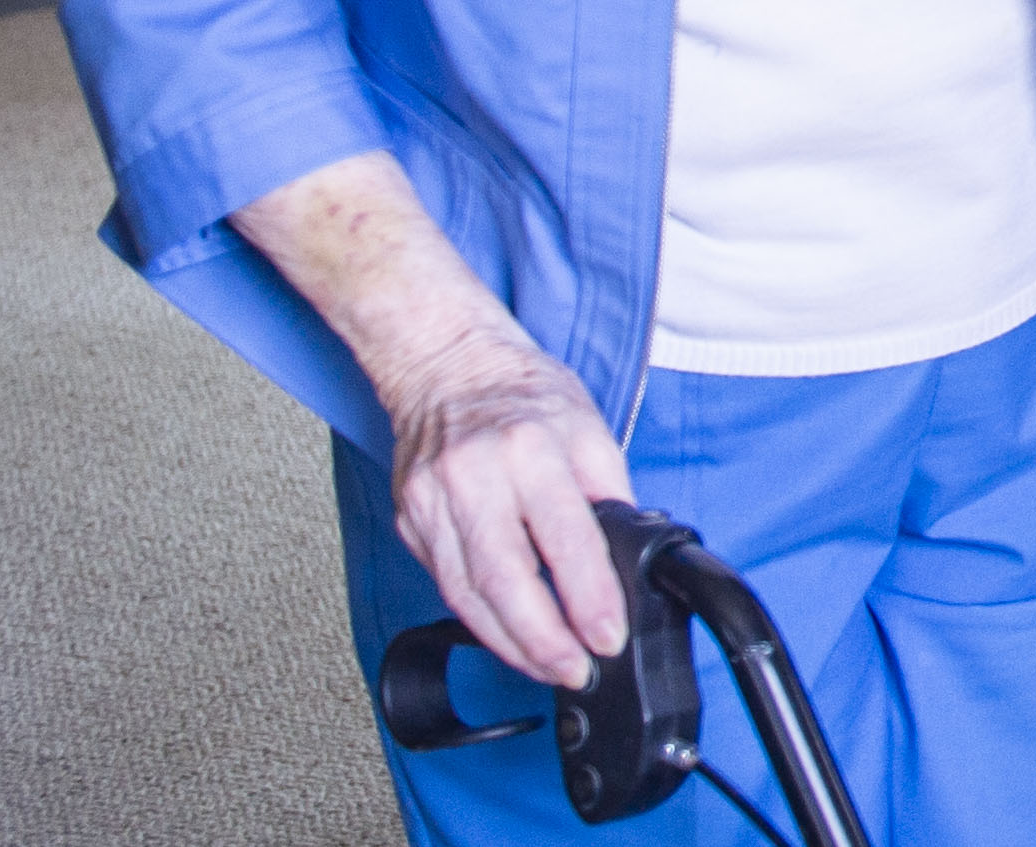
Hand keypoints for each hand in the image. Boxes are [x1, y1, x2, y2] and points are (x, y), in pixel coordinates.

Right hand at [232, 151, 635, 684]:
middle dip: (542, 640)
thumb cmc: (524, 392)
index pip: (565, 539)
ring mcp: (432, 501)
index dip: (587, 598)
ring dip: (510, 643)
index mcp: (530, 449)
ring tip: (547, 667)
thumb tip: (625, 556)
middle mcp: (474, 477)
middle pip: (505, 580)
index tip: (606, 637)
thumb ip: (608, 491)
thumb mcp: (590, 427)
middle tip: (574, 670)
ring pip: (466, 594)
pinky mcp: (409, 519)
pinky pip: (445, 583)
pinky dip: (479, 617)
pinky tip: (507, 636)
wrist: (446, 364)